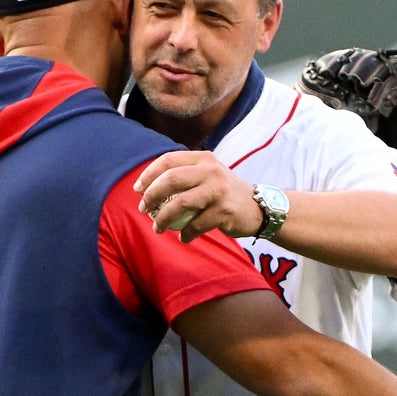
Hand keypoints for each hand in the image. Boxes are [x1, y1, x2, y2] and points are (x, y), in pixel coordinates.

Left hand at [134, 150, 262, 241]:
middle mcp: (211, 170)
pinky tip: (183, 238)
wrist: (259, 207)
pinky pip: (196, 225)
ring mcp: (219, 190)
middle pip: (171, 179)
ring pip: (180, 203)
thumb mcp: (208, 174)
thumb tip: (147, 186)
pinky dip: (186, 234)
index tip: (137, 190)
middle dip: (151, 196)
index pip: (168, 160)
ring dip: (164, 218)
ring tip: (158, 228)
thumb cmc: (224, 192)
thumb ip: (184, 174)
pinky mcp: (225, 211)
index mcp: (203, 158)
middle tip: (144, 209)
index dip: (149, 174)